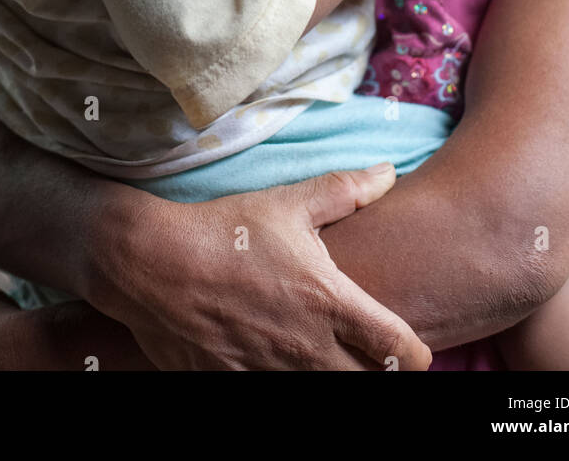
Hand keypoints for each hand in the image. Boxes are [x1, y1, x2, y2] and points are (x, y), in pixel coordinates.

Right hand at [90, 164, 432, 370]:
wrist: (153, 264)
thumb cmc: (226, 231)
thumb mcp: (288, 203)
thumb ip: (345, 190)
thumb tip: (389, 171)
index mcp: (330, 303)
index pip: (402, 352)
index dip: (415, 353)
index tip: (406, 342)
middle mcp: (308, 350)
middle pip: (371, 386)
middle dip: (378, 371)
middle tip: (368, 351)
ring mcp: (272, 375)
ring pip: (326, 395)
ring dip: (333, 375)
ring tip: (322, 352)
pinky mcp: (237, 387)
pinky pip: (277, 396)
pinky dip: (287, 382)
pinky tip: (279, 359)